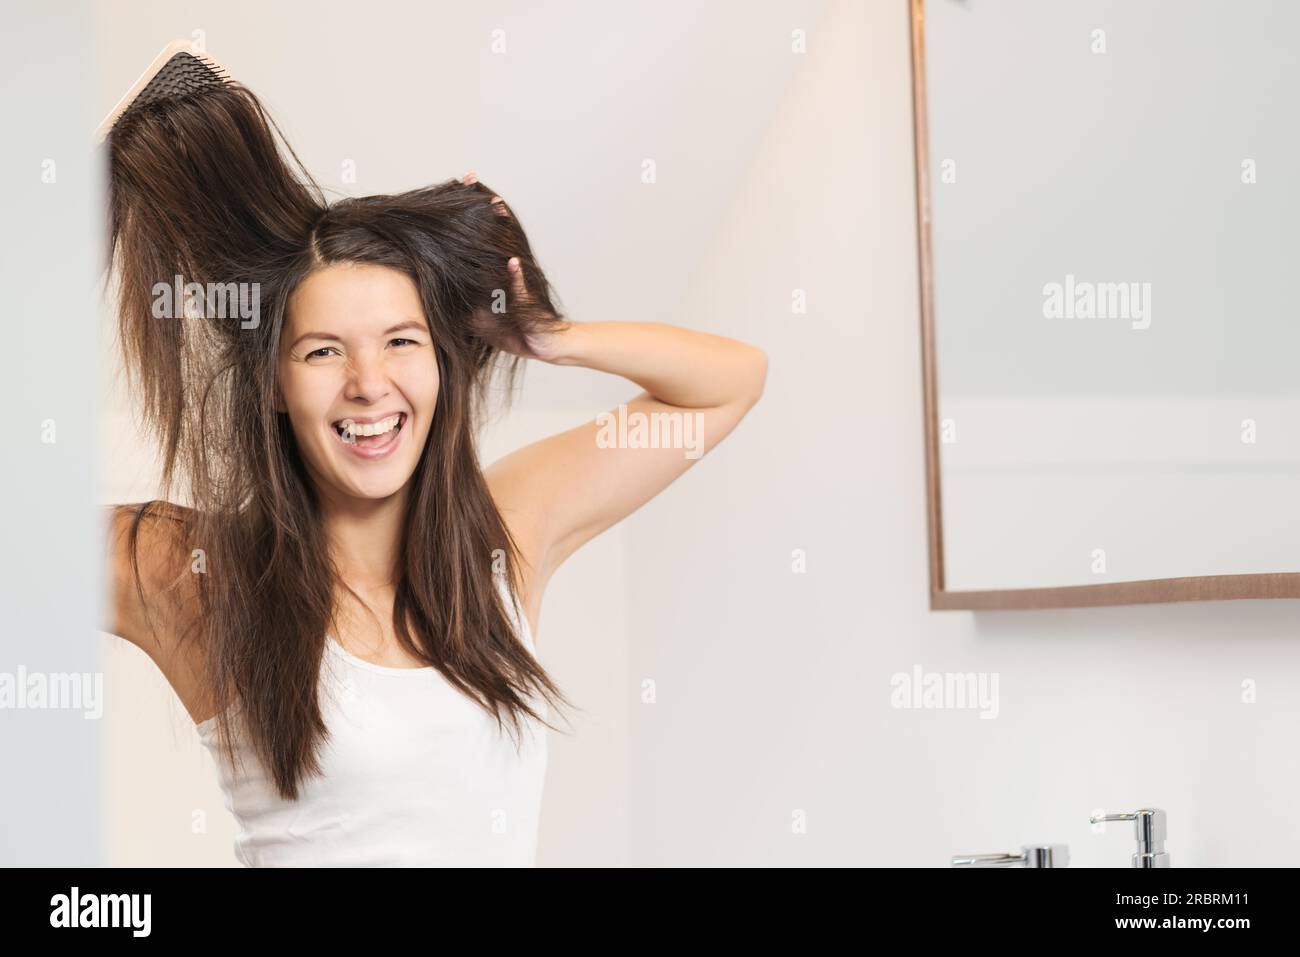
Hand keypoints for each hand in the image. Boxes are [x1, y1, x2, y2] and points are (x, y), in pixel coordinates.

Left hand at [462, 171, 569, 360]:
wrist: (549, 346)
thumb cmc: (516, 332)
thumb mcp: (482, 319)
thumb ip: (462, 307)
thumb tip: (434, 297)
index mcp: (493, 276)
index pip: (475, 238)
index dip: (463, 213)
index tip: (455, 184)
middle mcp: (508, 274)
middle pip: (492, 234)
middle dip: (481, 207)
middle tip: (469, 178)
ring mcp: (521, 286)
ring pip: (508, 253)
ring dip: (503, 229)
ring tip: (496, 206)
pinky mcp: (530, 305)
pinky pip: (521, 291)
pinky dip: (516, 278)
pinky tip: (511, 262)